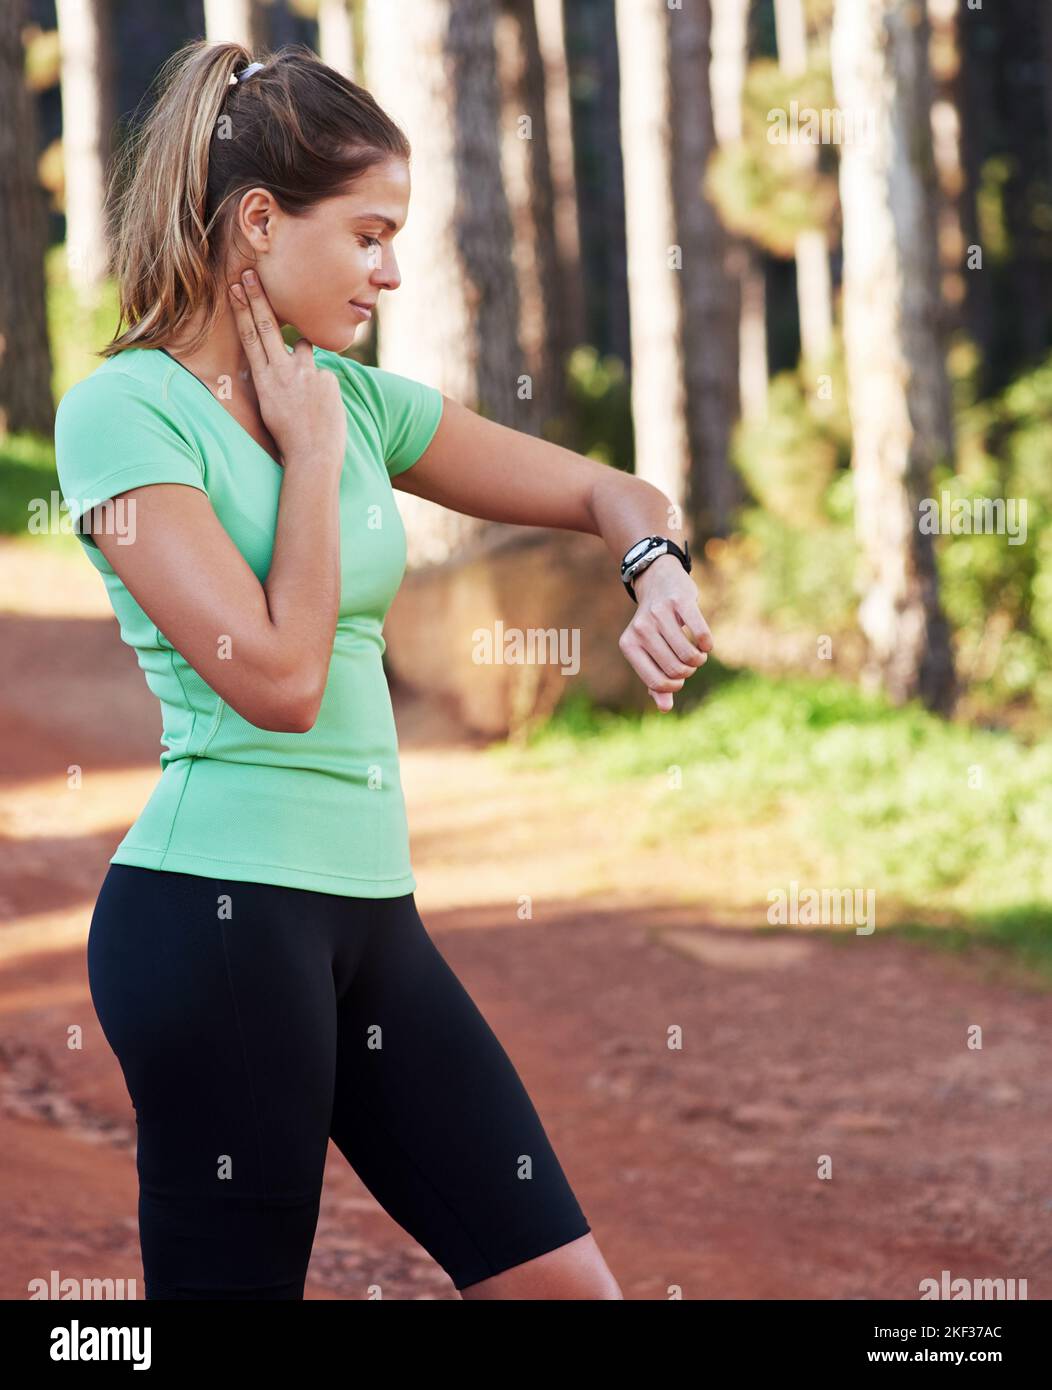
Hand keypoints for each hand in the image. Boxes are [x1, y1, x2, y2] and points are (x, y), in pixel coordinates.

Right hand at [227, 268, 345, 467]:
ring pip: (304, 346)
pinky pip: (324, 374)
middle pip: (267, 326)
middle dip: (257, 298)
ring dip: (302, 356)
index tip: (236, 286)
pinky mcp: (328, 378)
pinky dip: (323, 387)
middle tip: (250, 273)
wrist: (313, 456)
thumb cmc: (289, 437)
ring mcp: (307, 373)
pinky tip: (323, 410)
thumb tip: (284, 359)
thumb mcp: (272, 407)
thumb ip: (276, 379)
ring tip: (305, 390)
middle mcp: (283, 371)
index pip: (250, 337)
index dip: (243, 310)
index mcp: (265, 380)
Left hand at [617, 554, 712, 710]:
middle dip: (688, 671)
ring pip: (688, 655)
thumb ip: (655, 680)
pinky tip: (705, 643)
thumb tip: (665, 708)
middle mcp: (641, 630)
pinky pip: (700, 634)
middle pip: (675, 670)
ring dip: (699, 659)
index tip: (680, 679)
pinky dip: (707, 643)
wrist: (657, 580)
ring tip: (698, 654)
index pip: (656, 682)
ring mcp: (659, 614)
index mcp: (629, 645)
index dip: (674, 686)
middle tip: (690, 662)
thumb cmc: (654, 624)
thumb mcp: (649, 650)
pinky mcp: (679, 600)